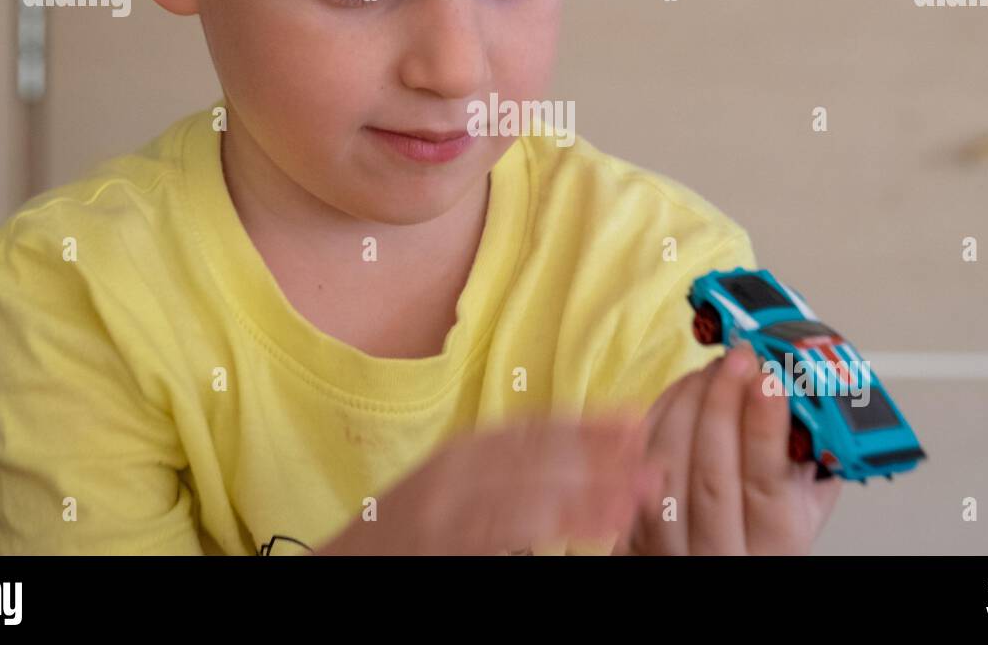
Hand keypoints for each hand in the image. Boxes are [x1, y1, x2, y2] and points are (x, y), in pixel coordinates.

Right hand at [317, 414, 659, 554]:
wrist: (335, 572)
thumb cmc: (398, 542)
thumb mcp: (449, 497)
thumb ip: (501, 480)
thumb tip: (570, 471)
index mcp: (455, 457)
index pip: (529, 431)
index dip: (584, 422)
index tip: (634, 415)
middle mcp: (448, 474)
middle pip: (534, 452)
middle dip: (596, 448)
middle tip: (652, 448)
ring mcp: (440, 510)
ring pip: (525, 488)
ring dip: (588, 486)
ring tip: (639, 488)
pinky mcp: (439, 542)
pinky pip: (503, 529)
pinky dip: (554, 521)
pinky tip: (597, 524)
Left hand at [614, 344, 842, 554]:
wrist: (715, 565)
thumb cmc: (763, 538)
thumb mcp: (805, 511)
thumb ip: (811, 464)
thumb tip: (816, 400)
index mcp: (774, 546)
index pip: (766, 485)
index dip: (765, 429)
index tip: (769, 380)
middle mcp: (720, 550)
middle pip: (712, 473)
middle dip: (723, 404)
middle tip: (738, 359)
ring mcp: (671, 543)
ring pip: (669, 464)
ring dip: (688, 403)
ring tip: (711, 369)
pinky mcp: (634, 527)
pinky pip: (637, 464)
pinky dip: (658, 417)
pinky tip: (683, 390)